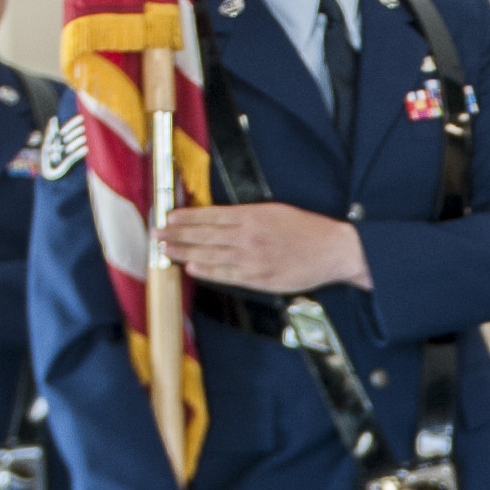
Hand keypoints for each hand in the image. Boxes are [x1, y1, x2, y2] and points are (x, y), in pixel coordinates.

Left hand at [160, 203, 368, 293]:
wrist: (333, 250)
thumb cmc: (307, 230)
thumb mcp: (275, 211)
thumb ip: (247, 215)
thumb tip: (219, 219)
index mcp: (252, 215)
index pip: (210, 215)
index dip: (186, 217)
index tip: (169, 217)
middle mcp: (247, 235)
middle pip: (203, 234)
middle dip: (176, 234)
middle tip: (156, 233)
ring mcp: (252, 258)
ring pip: (209, 254)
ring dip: (184, 252)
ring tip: (165, 250)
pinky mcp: (259, 278)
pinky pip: (226, 274)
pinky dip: (206, 271)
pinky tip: (190, 268)